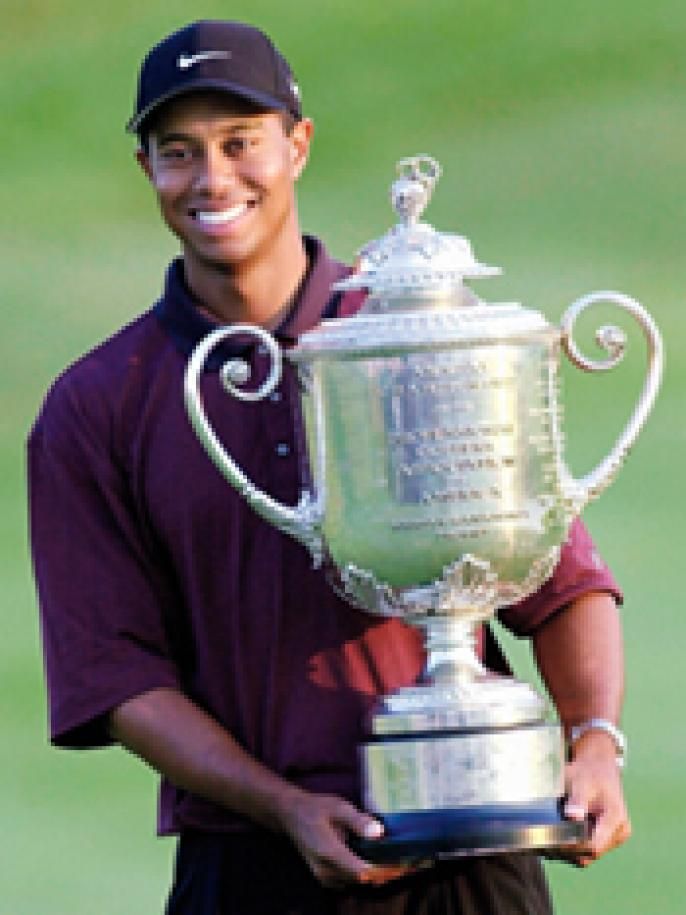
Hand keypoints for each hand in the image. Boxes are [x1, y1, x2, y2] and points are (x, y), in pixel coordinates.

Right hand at [277, 789, 414, 888]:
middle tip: (404, 862)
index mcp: (330, 853)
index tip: (403, 865)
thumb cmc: (316, 808)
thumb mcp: (338, 806)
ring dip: (373, 875)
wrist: (290, 815)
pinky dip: (362, 874)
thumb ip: (359, 821)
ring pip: (356, 882)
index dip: (384, 871)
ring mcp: (324, 878)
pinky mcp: (324, 878)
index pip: (363, 872)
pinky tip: (372, 861)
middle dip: (383, 873)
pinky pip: (348, 881)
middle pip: (362, 880)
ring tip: (391, 861)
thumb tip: (379, 833)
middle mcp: (326, 871)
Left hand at [559, 730, 630, 866]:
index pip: (593, 846)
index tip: (553, 838)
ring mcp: (616, 836)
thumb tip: (573, 816)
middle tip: (551, 833)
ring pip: (590, 853)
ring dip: (573, 846)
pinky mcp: (610, 837)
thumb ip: (577, 800)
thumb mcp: (580, 782)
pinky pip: (590, 848)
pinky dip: (577, 842)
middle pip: (591, 853)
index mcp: (616, 818)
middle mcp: (620, 831)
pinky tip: (566, 829)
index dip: (572, 846)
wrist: (598, 766)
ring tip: (559, 827)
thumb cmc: (588, 772)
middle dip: (570, 848)